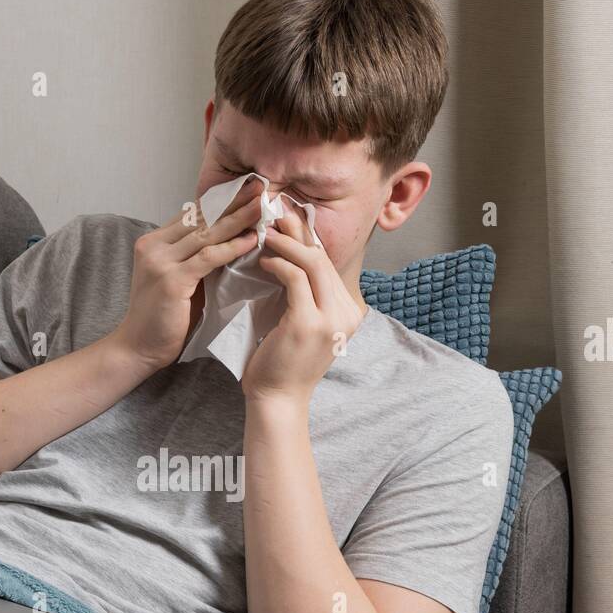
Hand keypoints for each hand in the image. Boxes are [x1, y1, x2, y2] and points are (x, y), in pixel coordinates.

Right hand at [112, 180, 261, 371]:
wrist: (138, 348)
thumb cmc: (162, 319)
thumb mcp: (178, 279)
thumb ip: (195, 259)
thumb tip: (230, 241)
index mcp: (153, 242)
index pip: (192, 214)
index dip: (221, 200)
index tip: (247, 190)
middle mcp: (154, 246)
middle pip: (201, 217)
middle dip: (233, 201)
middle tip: (260, 187)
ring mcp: (160, 262)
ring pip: (207, 233)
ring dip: (238, 218)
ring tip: (262, 206)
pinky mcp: (172, 280)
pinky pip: (208, 258)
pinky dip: (232, 247)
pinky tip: (252, 239)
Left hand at [242, 204, 365, 403]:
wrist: (278, 399)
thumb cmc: (282, 362)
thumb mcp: (301, 322)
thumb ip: (305, 294)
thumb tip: (293, 253)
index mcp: (349, 312)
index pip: (329, 264)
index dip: (309, 237)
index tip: (289, 216)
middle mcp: (347, 313)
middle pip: (324, 258)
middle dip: (299, 231)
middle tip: (276, 213)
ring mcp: (331, 319)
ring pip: (313, 263)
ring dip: (287, 242)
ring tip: (266, 232)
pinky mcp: (308, 323)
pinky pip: (295, 279)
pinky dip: (279, 264)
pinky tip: (264, 260)